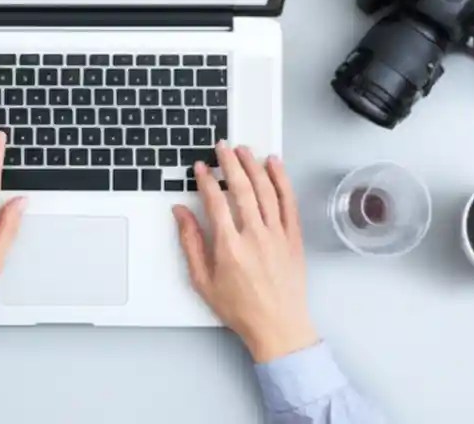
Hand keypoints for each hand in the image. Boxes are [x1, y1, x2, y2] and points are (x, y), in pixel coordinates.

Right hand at [173, 142, 318, 362]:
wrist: (278, 326)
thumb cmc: (240, 308)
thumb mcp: (203, 280)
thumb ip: (190, 242)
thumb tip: (180, 212)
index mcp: (229, 247)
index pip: (216, 201)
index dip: (206, 180)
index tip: (200, 167)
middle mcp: (255, 236)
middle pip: (242, 188)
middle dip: (230, 162)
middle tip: (221, 147)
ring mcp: (277, 235)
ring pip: (266, 190)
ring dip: (254, 165)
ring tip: (244, 150)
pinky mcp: (293, 237)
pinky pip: (288, 202)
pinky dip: (281, 180)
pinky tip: (274, 165)